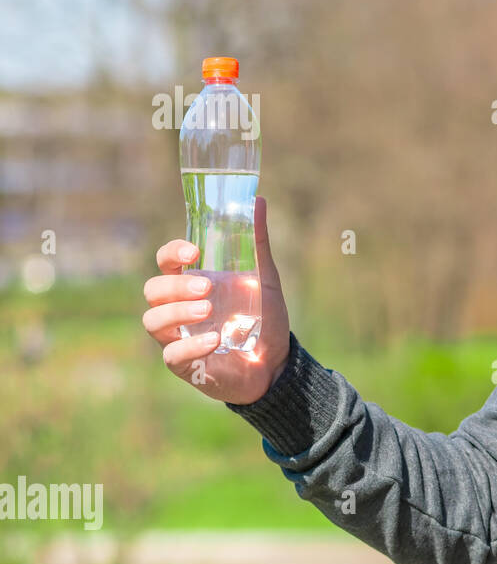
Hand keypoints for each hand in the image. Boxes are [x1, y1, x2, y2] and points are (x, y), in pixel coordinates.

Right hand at [142, 196, 290, 403]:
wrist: (277, 362)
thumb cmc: (265, 318)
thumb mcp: (264, 279)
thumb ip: (257, 242)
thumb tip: (259, 200)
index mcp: (193, 282)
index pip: (166, 262)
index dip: (171, 253)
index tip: (194, 251)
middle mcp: (179, 308)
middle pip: (153, 290)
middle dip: (175, 286)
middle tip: (208, 288)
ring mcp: (178, 336)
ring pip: (153, 320)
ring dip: (178, 312)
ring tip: (208, 310)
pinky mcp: (184, 363)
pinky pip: (172, 355)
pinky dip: (191, 346)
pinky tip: (215, 340)